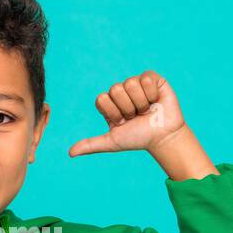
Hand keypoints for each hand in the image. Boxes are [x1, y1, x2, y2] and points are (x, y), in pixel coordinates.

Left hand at [69, 70, 187, 156]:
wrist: (162, 137)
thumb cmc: (138, 138)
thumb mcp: (112, 142)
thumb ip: (90, 144)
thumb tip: (70, 153)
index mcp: (109, 102)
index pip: (102, 98)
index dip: (113, 112)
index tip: (122, 122)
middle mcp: (121, 91)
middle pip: (115, 90)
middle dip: (127, 108)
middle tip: (136, 116)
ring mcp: (136, 83)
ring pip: (130, 84)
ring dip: (140, 103)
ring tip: (146, 110)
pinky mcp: (152, 78)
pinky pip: (145, 78)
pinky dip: (152, 94)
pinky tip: (155, 101)